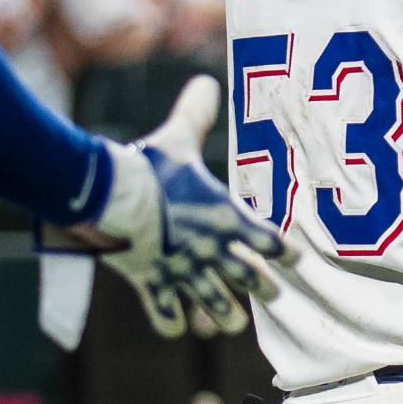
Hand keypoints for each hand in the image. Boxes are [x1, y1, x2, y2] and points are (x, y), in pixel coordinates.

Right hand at [87, 76, 290, 336]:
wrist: (108, 194)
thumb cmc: (148, 165)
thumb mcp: (178, 136)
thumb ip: (196, 113)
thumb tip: (207, 80)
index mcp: (227, 216)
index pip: (273, 242)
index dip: (285, 252)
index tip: (294, 258)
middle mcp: (212, 249)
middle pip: (251, 280)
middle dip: (261, 288)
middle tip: (270, 293)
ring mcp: (182, 270)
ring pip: (216, 307)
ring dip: (224, 316)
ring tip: (230, 322)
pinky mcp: (151, 284)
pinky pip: (168, 318)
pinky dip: (175, 323)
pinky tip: (180, 323)